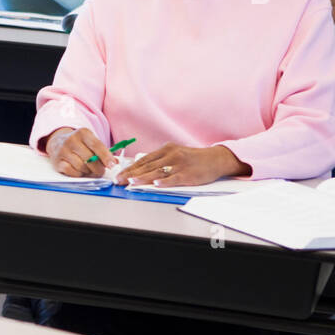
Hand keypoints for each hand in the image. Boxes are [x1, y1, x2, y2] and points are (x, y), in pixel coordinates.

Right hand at [44, 126, 115, 177]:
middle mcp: (71, 140)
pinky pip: (72, 172)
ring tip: (89, 169)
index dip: (106, 156)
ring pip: (81, 167)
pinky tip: (80, 171)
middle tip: (101, 171)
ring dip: (88, 172)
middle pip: (89, 158)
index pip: (96, 145)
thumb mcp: (90, 142)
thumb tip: (115, 163)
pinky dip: (79, 174)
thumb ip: (103, 151)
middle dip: (98, 168)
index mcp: (83, 133)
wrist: (57, 142)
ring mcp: (63, 151)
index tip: (112, 165)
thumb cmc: (79, 144)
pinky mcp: (57, 161)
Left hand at [115, 142, 247, 187]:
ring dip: (143, 178)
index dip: (130, 168)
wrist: (216, 159)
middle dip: (131, 174)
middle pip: (148, 166)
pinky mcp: (189, 174)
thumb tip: (140, 169)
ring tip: (131, 182)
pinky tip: (156, 184)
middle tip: (119, 180)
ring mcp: (180, 165)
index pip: (144, 160)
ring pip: (158, 172)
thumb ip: (159, 160)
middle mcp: (171, 155)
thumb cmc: (192, 159)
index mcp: (166, 150)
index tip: (118, 174)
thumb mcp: (174, 154)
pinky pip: (174, 178)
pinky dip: (165, 182)